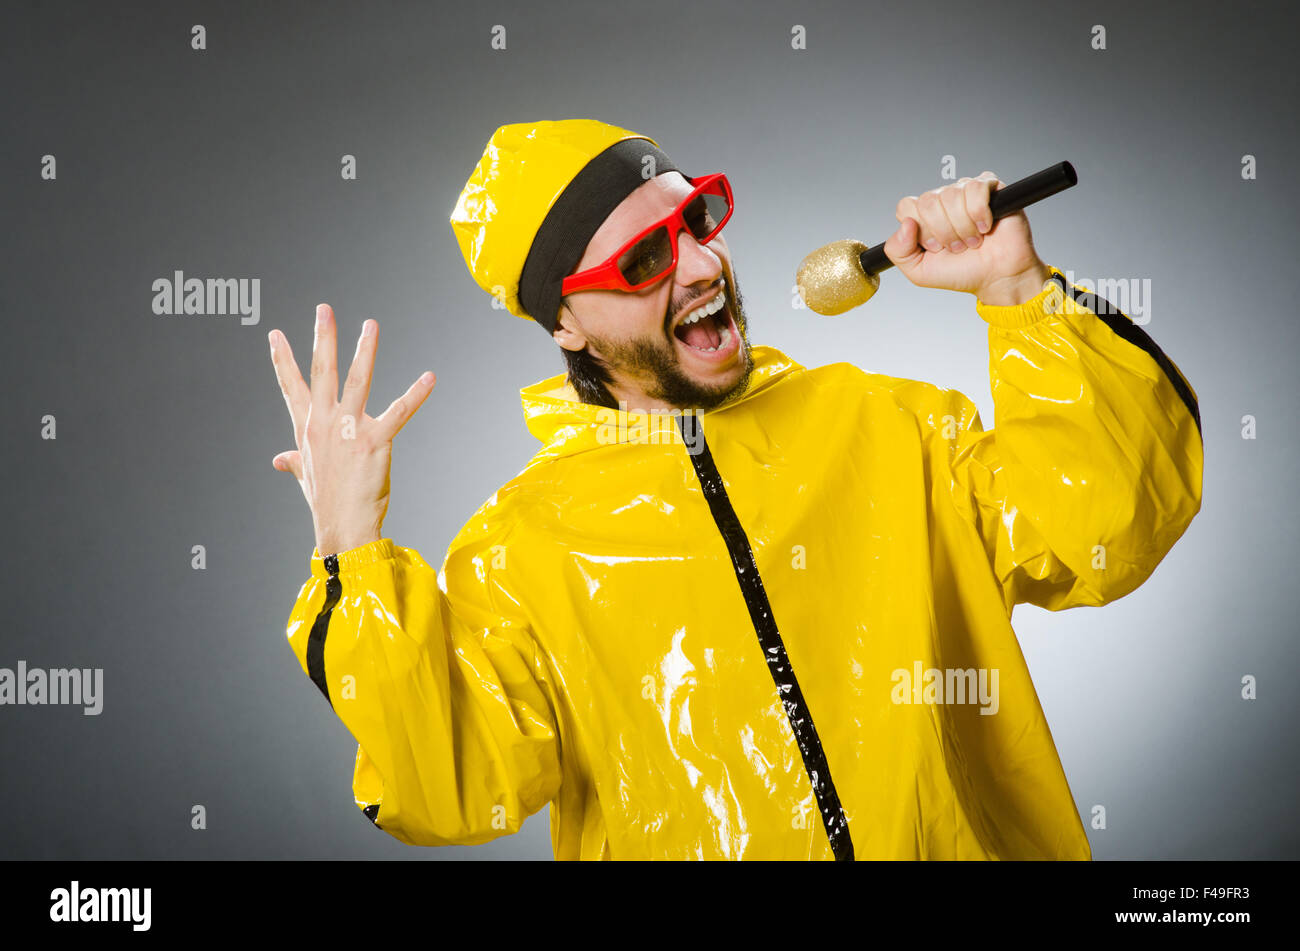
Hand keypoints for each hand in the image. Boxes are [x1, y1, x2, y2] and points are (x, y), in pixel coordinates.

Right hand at [268, 304, 435, 555]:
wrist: (343, 527)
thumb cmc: (327, 503)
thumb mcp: (305, 476)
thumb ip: (294, 461)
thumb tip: (279, 460)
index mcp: (308, 429)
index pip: (291, 387)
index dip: (282, 359)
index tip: (274, 334)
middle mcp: (325, 424)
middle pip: (322, 372)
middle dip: (323, 338)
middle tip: (324, 309)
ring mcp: (349, 430)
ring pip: (357, 381)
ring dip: (365, 351)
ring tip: (370, 325)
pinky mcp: (375, 441)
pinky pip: (400, 412)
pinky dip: (416, 394)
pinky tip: (429, 377)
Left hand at [883, 171, 1049, 304]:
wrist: (996, 277)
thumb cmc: (961, 272)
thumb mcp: (918, 271)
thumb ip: (897, 251)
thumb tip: (905, 223)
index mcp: (923, 216)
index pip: (907, 206)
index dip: (922, 230)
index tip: (936, 248)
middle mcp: (942, 200)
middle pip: (928, 201)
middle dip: (943, 232)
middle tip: (956, 247)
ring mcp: (964, 191)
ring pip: (951, 196)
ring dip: (963, 227)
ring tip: (973, 240)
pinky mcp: (989, 187)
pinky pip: (975, 188)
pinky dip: (979, 214)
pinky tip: (986, 226)